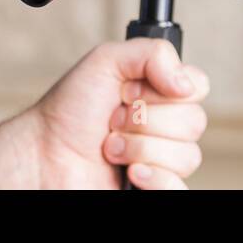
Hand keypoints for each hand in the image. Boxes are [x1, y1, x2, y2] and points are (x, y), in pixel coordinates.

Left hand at [0, 39, 208, 188]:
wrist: (45, 154)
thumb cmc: (69, 110)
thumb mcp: (106, 60)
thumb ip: (152, 53)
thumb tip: (186, 82)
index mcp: (158, 93)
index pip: (197, 86)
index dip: (167, 89)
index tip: (131, 91)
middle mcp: (164, 126)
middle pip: (194, 122)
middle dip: (145, 120)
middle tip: (113, 119)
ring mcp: (162, 160)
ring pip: (188, 156)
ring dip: (141, 148)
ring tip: (110, 147)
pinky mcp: (156, 188)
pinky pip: (181, 189)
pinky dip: (156, 179)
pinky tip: (130, 174)